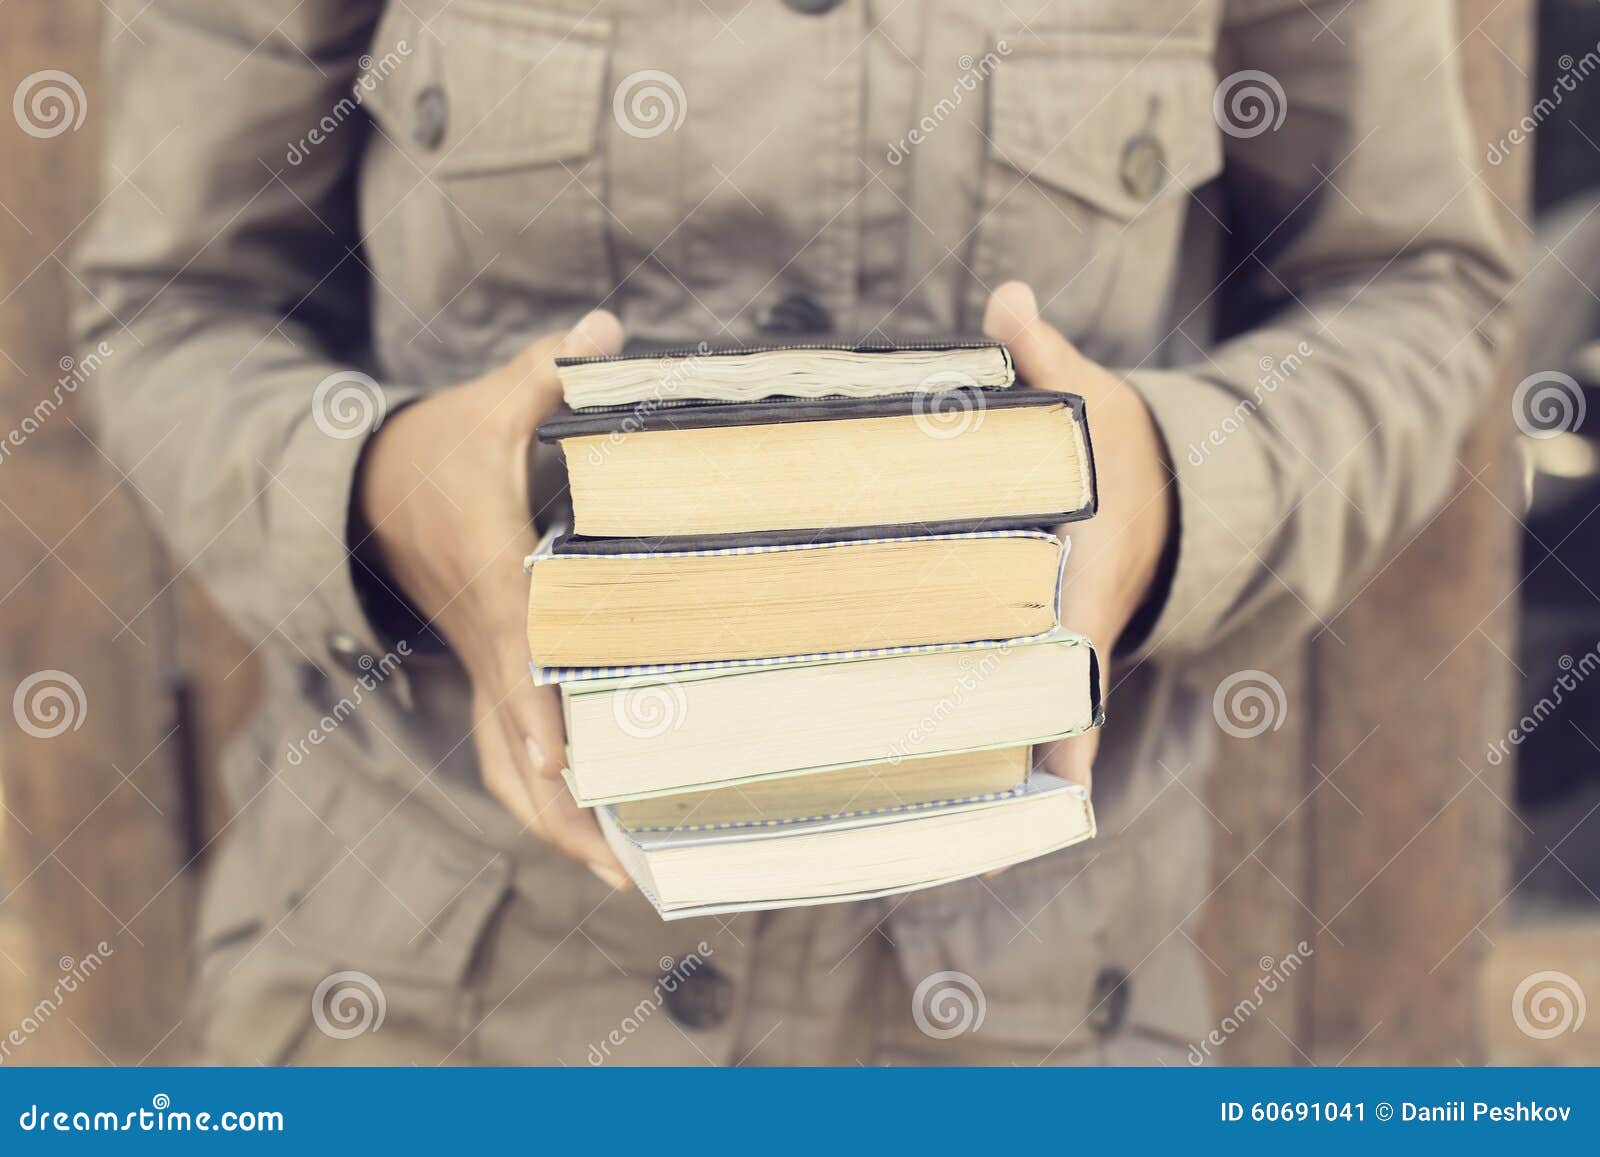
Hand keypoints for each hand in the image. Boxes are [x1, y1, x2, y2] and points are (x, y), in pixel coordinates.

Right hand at [356, 310, 632, 887]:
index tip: (563, 757)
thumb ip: (550, 373)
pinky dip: (540, 797)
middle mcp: (488, 637)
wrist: (374, 487)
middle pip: (515, 738)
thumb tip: (604, 332)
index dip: (539, 703)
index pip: (519, 647)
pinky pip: (506, 751)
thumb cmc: (446, 448)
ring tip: (619, 871)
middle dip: (561, 804)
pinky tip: (586, 836)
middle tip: (621, 862)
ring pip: (508, 761)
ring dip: (554, 819)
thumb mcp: (496, 403)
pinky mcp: (485, 676)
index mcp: (494, 572)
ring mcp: (482, 666)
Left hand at [983, 283, 1175, 791]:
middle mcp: (1077, 620)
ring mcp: (1060, 641)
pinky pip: (1013, 698)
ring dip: (996, 763)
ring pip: (1028, 713)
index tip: (1063, 775)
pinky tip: (954, 794)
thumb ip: (1042, 353)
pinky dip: (997, 744)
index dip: (1070, 704)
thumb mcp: (1091, 395)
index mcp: (1089, 569)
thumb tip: (1008, 297)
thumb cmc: (1118, 444)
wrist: (1157, 484)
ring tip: (940, 829)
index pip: (1074, 640)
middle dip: (1016, 752)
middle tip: (968, 809)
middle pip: (1044, 700)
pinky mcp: (1039, 644)